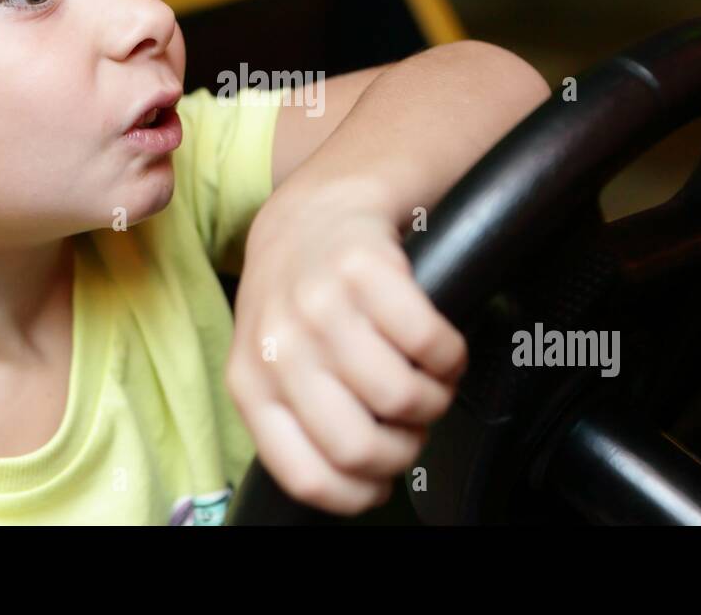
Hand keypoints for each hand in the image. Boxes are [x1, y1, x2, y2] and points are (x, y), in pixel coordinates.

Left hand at [225, 177, 468, 515]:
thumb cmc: (302, 293)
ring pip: (401, 398)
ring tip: (428, 379)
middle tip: (412, 425)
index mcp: (251, 382)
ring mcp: (319, 303)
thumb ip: (294, 415)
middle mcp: (278, 344)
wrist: (316, 206)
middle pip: (360, 446)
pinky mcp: (364, 268)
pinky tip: (438, 346)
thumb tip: (348, 485)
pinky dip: (449, 356)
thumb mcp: (272, 360)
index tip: (382, 481)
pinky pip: (430, 343)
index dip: (360, 493)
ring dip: (433, 399)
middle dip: (404, 448)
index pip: (307, 475)